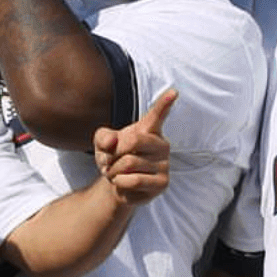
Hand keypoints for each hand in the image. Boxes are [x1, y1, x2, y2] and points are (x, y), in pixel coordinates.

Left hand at [94, 88, 176, 204]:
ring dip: (113, 170)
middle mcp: (161, 144)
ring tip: (115, 173)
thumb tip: (112, 143)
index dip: (165, 103)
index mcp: (149, 129)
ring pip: (130, 163)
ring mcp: (164, 164)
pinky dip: (119, 182)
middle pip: (133, 141)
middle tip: (109, 160)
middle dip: (113, 152)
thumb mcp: (102, 143)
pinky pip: (134, 180)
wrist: (117, 185)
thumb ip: (103, 136)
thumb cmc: (113, 159)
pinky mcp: (162, 182)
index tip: (173, 91)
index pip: (157, 114)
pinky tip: (121, 182)